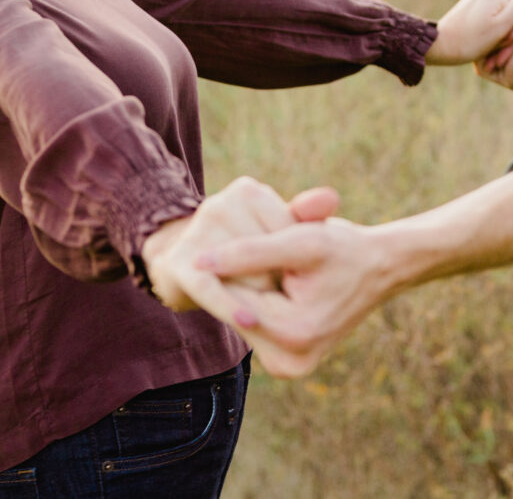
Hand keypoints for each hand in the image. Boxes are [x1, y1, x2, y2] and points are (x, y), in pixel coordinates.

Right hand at [143, 177, 338, 319]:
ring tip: (254, 302)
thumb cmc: (242, 253)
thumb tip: (332, 198)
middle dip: (277, 279)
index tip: (294, 276)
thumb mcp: (277, 232)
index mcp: (248, 192)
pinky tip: (251, 320)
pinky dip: (231, 305)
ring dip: (256, 297)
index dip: (294, 261)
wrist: (179, 269)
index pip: (288, 231)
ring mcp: (197, 231)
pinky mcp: (180, 262)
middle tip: (274, 292)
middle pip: (267, 254)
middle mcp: (220, 204)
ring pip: (246, 276)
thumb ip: (305, 219)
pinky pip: (212, 288)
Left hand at [195, 217, 393, 377]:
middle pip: (235, 313)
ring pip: (241, 319)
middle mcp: (289, 362)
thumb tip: (198, 261)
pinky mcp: (286, 361)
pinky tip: (259, 280)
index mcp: (295, 335)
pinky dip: (252, 302)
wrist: (380, 269)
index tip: (197, 246)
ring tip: (238, 263)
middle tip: (218, 249)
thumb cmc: (344, 249)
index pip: (233, 300)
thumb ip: (251, 252)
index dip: (215, 271)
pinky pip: (254, 326)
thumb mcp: (302, 241)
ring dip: (236, 292)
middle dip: (224, 282)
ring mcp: (288, 367)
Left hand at [426, 0, 512, 65]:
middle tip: (497, 43)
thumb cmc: (472, 40)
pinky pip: (489, 18)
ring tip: (487, 43)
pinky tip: (483, 40)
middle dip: (507, 28)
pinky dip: (490, 29)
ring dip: (499, 31)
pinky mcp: (471, 6)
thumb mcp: (501, 27)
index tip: (507, 39)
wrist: (442, 46)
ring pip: (500, 16)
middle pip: (509, 11)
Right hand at [475, 2, 512, 89]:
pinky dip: (490, 58)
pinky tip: (503, 47)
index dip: (474, 29)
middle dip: (477, 38)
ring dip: (486, 46)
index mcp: (510, 42)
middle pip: (479, 50)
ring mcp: (510, 71)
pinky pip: (486, 70)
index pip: (483, 39)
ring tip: (502, 35)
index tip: (464, 20)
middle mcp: (510, 58)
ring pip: (480, 60)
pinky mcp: (511, 81)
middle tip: (475, 28)